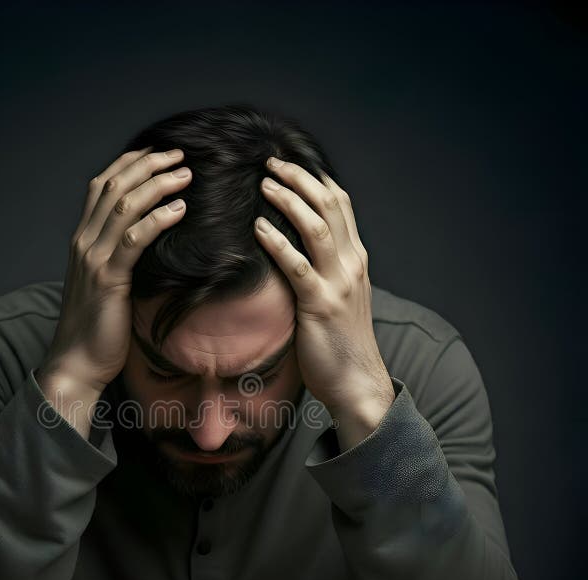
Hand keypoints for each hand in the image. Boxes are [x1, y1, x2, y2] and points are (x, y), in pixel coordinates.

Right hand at [39, 146, 192, 392]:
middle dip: (147, 165)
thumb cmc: (96, 327)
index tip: (156, 152)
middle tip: (178, 155)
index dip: (128, 164)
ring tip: (185, 175)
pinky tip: (179, 210)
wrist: (77, 361)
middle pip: (113, 187)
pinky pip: (134, 240)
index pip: (101, 187)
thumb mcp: (103, 283)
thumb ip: (117, 258)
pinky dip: (158, 220)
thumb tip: (146, 242)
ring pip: (124, 206)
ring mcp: (94, 260)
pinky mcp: (109, 280)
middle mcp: (84, 242)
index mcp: (82, 240)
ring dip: (157, 185)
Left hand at [253, 157, 393, 421]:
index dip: (316, 178)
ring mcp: (339, 283)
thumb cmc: (341, 343)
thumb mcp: (339, 298)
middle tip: (272, 162)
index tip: (291, 161)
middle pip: (330, 204)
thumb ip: (324, 271)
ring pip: (318, 226)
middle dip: (300, 178)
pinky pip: (297, 266)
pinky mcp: (320, 305)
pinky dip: (277, 243)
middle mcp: (352, 263)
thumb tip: (295, 252)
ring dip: (289, 200)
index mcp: (355, 259)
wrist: (357, 381)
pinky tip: (258, 229)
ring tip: (264, 183)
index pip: (341, 205)